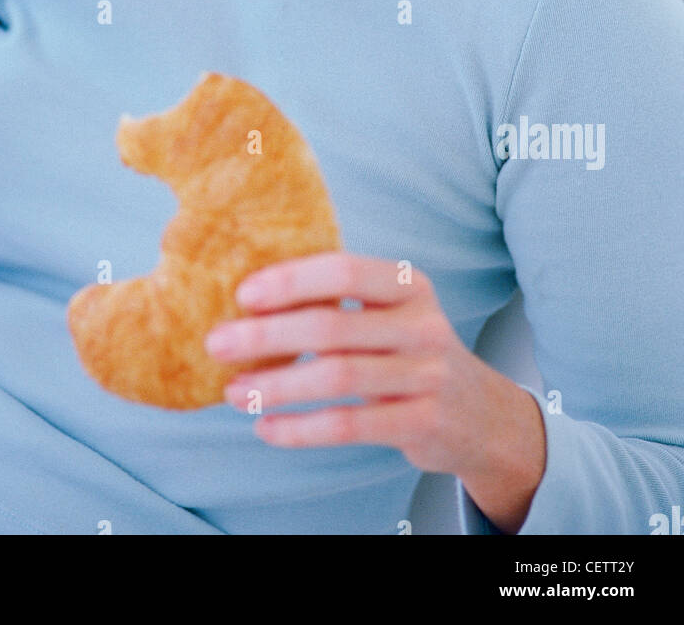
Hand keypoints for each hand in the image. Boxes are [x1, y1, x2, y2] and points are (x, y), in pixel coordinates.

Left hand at [206, 252, 545, 530]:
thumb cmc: (409, 351)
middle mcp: (421, 324)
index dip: (291, 280)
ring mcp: (426, 375)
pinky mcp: (422, 422)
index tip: (243, 293)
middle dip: (267, 335)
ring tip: (234, 391)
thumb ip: (340, 300)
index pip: (344, 269)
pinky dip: (301, 428)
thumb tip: (248, 297)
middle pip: (332, 325)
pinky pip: (350, 425)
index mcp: (407, 284)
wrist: (480, 414)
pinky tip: (268, 428)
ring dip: (277, 386)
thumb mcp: (390, 312)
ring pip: (337, 378)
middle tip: (217, 343)